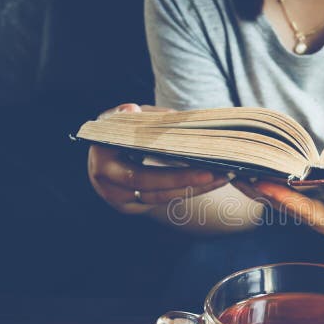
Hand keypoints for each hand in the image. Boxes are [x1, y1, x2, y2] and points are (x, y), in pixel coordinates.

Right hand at [87, 103, 228, 213]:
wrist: (107, 156)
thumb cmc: (123, 131)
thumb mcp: (131, 118)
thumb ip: (148, 117)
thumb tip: (175, 118)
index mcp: (101, 148)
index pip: (126, 150)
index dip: (147, 146)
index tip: (185, 153)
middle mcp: (103, 175)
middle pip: (145, 181)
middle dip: (181, 178)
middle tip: (212, 173)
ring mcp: (116, 195)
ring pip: (157, 196)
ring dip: (192, 188)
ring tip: (222, 176)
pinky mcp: (131, 206)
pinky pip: (163, 200)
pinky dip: (188, 190)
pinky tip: (212, 182)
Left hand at [234, 177, 323, 241]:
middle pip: (310, 216)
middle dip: (289, 201)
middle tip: (269, 186)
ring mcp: (317, 220)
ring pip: (288, 209)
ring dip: (265, 194)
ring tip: (240, 176)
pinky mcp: (305, 211)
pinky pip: (279, 201)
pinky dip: (261, 190)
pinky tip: (239, 176)